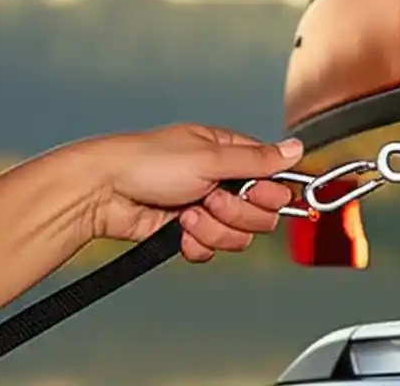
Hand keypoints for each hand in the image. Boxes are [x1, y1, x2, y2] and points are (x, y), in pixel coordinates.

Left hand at [70, 123, 303, 262]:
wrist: (103, 192)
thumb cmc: (147, 162)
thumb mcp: (209, 157)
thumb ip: (258, 160)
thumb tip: (296, 148)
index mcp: (230, 154)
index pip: (273, 179)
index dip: (268, 192)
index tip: (254, 192)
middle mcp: (221, 181)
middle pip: (261, 214)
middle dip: (236, 213)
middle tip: (210, 199)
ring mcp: (205, 209)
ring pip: (237, 236)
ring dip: (212, 228)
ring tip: (186, 213)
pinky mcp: (188, 234)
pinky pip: (211, 250)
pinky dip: (196, 244)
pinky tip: (178, 230)